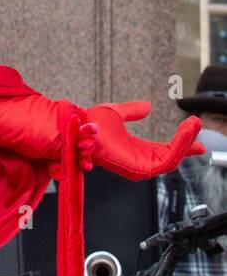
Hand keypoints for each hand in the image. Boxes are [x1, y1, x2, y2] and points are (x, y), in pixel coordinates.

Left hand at [83, 101, 203, 179]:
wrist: (77, 127)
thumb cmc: (88, 123)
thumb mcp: (116, 112)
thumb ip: (132, 111)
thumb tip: (148, 106)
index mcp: (136, 150)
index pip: (165, 150)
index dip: (181, 141)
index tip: (193, 130)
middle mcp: (139, 160)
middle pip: (172, 156)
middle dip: (188, 142)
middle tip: (197, 124)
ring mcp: (140, 167)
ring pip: (172, 158)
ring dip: (185, 142)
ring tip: (193, 125)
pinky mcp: (140, 169)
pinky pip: (166, 160)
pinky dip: (178, 147)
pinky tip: (184, 134)